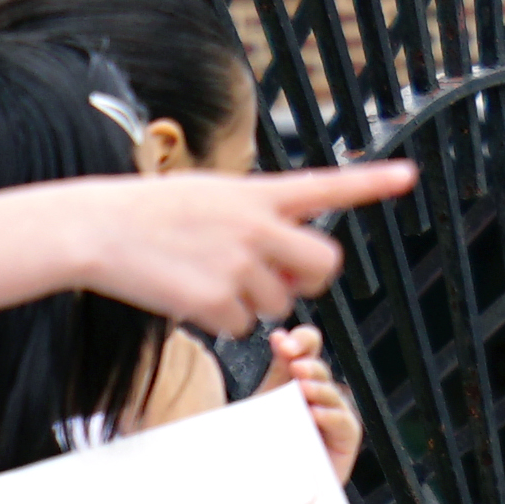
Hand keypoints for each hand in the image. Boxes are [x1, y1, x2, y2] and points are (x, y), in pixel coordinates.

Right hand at [71, 159, 415, 334]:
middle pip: (324, 266)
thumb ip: (257, 220)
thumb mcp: (211, 197)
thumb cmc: (149, 213)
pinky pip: (242, 326)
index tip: (409, 177)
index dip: (371, 184)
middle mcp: (257, 227)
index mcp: (256, 194)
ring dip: (252, 300)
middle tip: (281, 277)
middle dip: (310, 279)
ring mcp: (240, 266)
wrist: (95, 230)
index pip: (326, 187)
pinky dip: (220, 319)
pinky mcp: (218, 302)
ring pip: (278, 304)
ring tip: (205, 274)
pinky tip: (187, 292)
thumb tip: (288, 267)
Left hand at [269, 326, 369, 485]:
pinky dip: (332, 417)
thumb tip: (279, 336)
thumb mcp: (262, 406)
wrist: (255, 493)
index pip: (308, 349)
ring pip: (334, 396)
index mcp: (293, 380)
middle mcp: (315, 397)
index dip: (301, 340)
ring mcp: (331, 421)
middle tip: (293, 363)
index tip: (280, 342)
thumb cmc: (256, 450)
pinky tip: (314, 414)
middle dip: (309, 362)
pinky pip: (346, 425)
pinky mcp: (343, 445)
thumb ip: (275, 373)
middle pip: (321, 370)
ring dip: (320, 388)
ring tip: (303, 387)